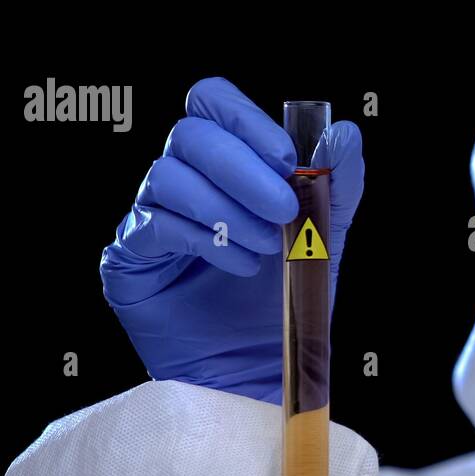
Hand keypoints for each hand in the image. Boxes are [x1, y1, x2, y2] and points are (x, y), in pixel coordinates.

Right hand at [100, 77, 363, 401]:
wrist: (266, 371)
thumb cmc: (289, 300)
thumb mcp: (326, 236)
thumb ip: (337, 183)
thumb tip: (345, 131)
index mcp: (224, 164)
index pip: (211, 104)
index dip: (245, 120)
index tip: (286, 158)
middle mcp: (180, 182)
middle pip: (189, 134)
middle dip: (243, 169)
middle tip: (283, 209)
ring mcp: (149, 218)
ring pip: (168, 176)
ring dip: (228, 210)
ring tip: (265, 249)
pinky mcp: (128, 260)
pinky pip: (154, 225)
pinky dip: (206, 241)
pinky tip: (240, 267)